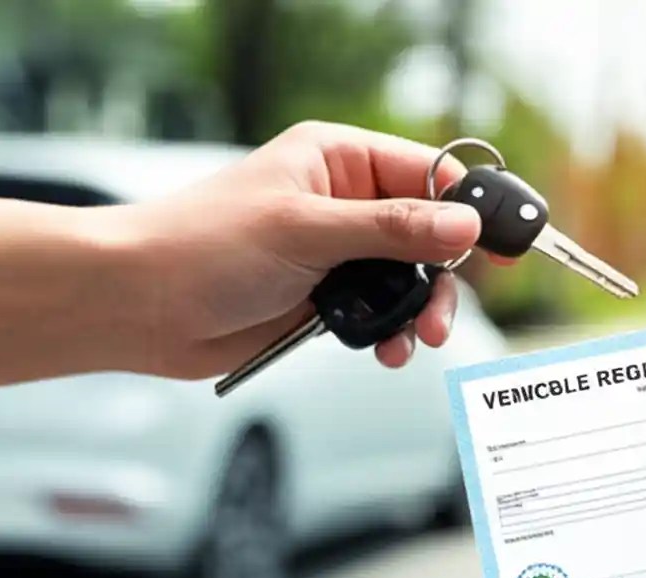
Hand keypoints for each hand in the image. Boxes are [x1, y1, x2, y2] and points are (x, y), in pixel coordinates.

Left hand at [101, 121, 483, 378]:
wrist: (142, 306)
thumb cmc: (204, 245)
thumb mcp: (307, 229)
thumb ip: (392, 229)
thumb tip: (463, 227)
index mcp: (337, 160)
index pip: (427, 173)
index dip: (469, 207)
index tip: (503, 243)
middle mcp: (341, 202)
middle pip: (427, 233)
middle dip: (441, 275)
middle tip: (443, 312)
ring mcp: (333, 252)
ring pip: (406, 279)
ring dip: (418, 310)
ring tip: (415, 338)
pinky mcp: (321, 298)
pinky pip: (378, 312)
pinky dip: (389, 333)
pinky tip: (385, 350)